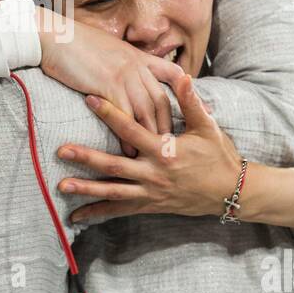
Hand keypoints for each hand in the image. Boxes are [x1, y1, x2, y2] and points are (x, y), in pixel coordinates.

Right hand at [38, 9, 187, 152]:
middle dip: (166, 125)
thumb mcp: (107, 48)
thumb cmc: (75, 43)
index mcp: (139, 56)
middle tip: (169, 146)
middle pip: (161, 100)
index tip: (193, 108)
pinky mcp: (109, 86)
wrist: (56, 37)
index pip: (172, 74)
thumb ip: (121, 62)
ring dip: (150, 135)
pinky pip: (125, 116)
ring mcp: (125, 76)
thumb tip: (122, 72)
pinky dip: (128, 136)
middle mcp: (137, 66)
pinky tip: (128, 150)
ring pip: (146, 111)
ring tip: (151, 155)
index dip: (185, 92)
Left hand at [56, 74, 242, 222]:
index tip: (89, 99)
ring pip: (113, 192)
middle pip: (115, 165)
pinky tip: (77, 216)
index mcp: (165, 150)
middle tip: (61, 150)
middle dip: (87, 158)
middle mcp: (154, 173)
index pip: (131, 129)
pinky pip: (120, 210)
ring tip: (61, 185)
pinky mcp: (150, 205)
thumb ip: (191, 101)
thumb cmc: (218, 156)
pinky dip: (98, 213)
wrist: (231, 192)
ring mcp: (151, 192)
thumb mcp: (207, 127)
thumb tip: (181, 76)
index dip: (109, 113)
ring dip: (87, 189)